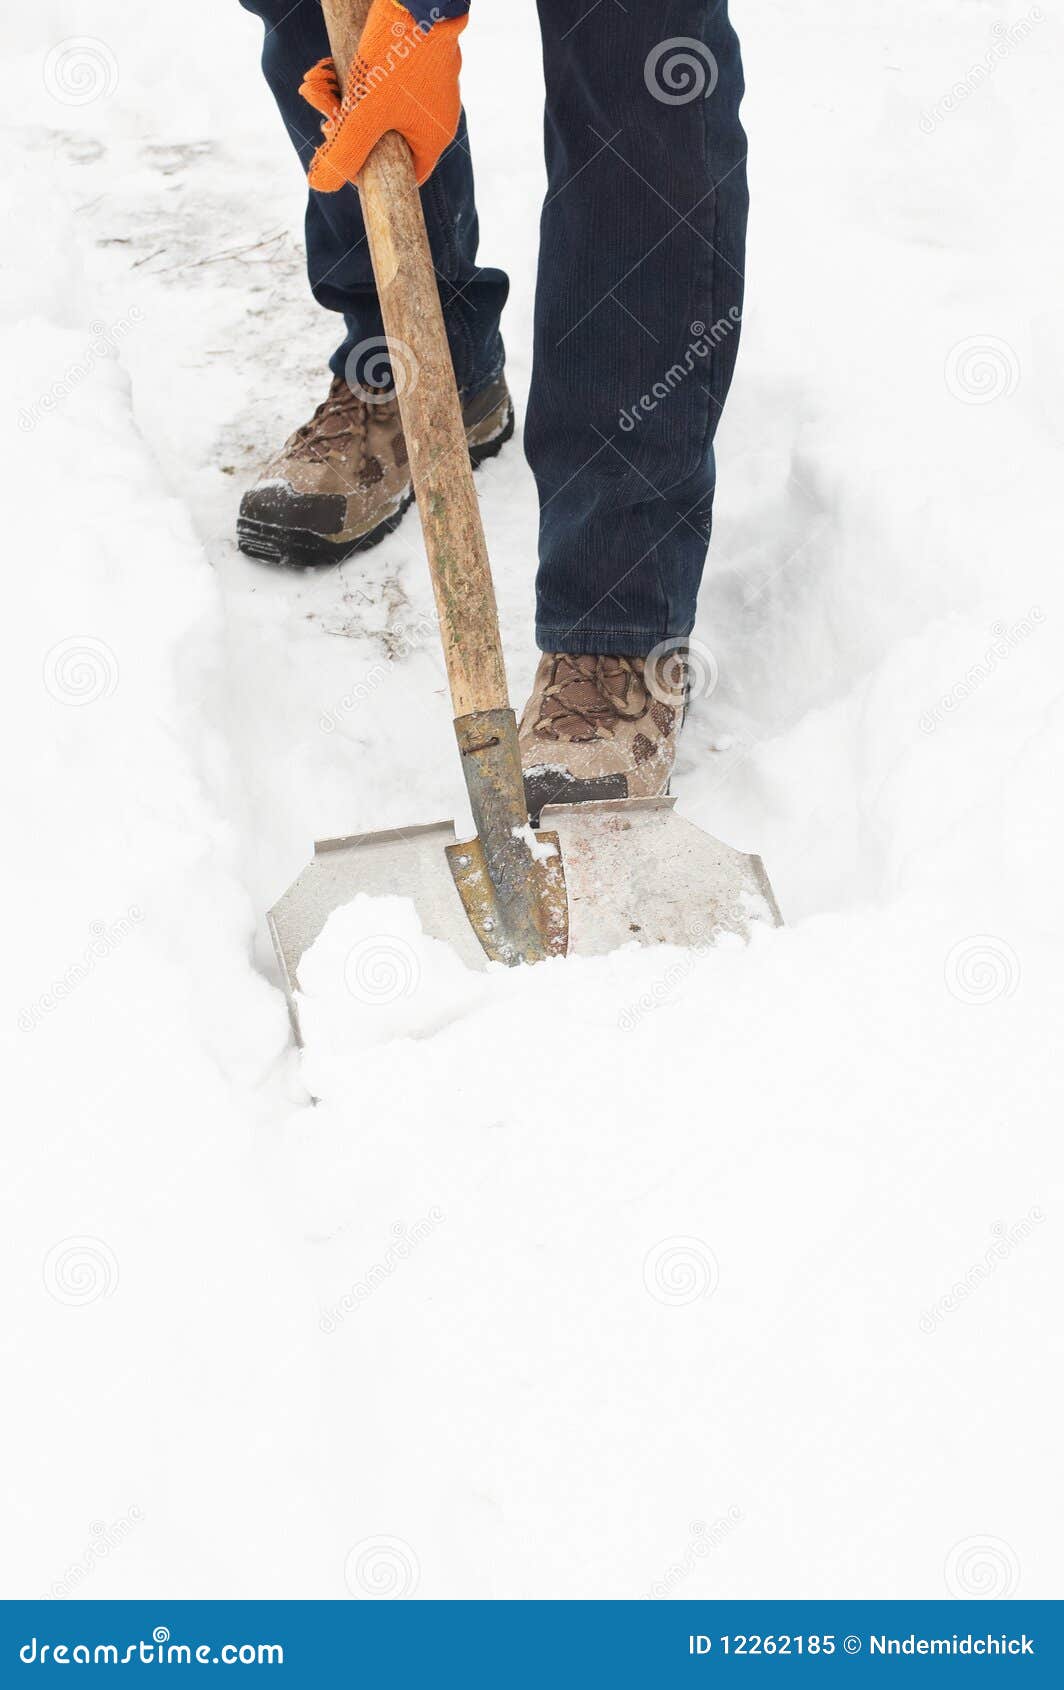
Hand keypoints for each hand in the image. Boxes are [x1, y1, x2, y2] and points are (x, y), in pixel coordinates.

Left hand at [300, 0, 466, 189]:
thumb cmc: (397, 59)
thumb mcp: (364, 114)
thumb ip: (344, 152)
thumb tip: (320, 184)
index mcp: (433, 138)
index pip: (406, 176)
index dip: (369, 171)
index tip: (341, 151)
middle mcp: (438, 115)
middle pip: (387, 139)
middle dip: (349, 128)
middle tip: (326, 113)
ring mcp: (432, 86)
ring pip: (381, 106)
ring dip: (347, 99)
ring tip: (320, 83)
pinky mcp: (422, 59)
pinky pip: (387, 80)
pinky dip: (360, 76)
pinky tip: (332, 65)